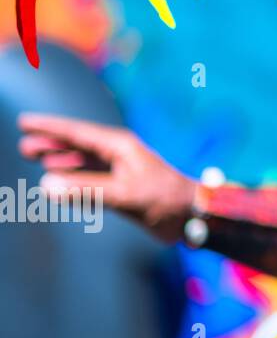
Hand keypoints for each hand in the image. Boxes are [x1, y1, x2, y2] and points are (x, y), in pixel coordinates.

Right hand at [17, 113, 198, 242]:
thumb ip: (86, 189)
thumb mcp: (125, 193)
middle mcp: (118, 154)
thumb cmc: (164, 199)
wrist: (192, 215)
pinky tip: (60, 180)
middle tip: (24, 145)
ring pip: (82, 161)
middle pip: (77, 144)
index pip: (77, 133)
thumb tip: (47, 185)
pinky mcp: (122, 186)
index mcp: (120, 146)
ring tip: (36, 157)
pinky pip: (90, 178)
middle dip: (51, 143)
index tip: (25, 122)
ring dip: (60, 159)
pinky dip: (73, 178)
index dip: (50, 128)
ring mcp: (120, 170)